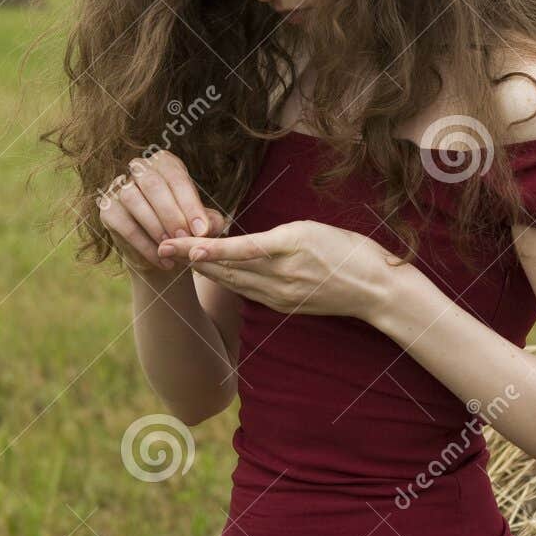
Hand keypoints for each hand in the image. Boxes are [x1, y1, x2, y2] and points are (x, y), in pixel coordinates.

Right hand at [97, 150, 228, 274]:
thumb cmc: (185, 229)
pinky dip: (143, 244)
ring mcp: (119, 186)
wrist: (163, 252)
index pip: (176, 177)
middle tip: (185, 239)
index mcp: (165, 163)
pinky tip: (161, 259)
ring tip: (173, 248)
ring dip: (155, 226)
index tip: (202, 230)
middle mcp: (140, 168)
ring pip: (132, 199)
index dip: (190, 204)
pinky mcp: (107, 208)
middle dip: (171, 214)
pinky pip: (123, 224)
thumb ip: (209, 221)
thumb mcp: (202, 224)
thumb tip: (207, 226)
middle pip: (152, 184)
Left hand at [155, 218, 402, 318]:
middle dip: (192, 257)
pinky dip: (227, 280)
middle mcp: (281, 274)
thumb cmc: (347, 249)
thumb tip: (244, 243)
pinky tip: (209, 273)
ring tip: (176, 258)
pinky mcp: (282, 306)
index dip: (210, 249)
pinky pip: (247, 292)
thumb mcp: (310, 229)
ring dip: (204, 271)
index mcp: (290, 246)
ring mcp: (280, 294)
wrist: (373, 288)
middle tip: (162, 247)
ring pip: (233, 282)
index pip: (240, 248)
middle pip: (228, 267)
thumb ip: (276, 237)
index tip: (183, 246)